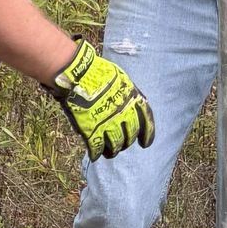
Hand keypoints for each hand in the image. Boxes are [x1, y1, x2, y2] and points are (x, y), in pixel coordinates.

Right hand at [49, 39, 154, 159]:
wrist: (78, 74)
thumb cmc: (98, 72)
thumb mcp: (121, 79)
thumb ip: (127, 94)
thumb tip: (130, 104)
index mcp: (133, 99)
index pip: (146, 120)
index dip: (148, 134)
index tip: (145, 144)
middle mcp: (123, 114)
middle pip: (130, 135)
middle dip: (127, 142)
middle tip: (123, 144)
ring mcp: (108, 123)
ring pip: (116, 145)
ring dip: (113, 151)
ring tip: (110, 153)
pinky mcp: (91, 131)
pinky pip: (97, 148)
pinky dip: (96, 153)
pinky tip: (95, 155)